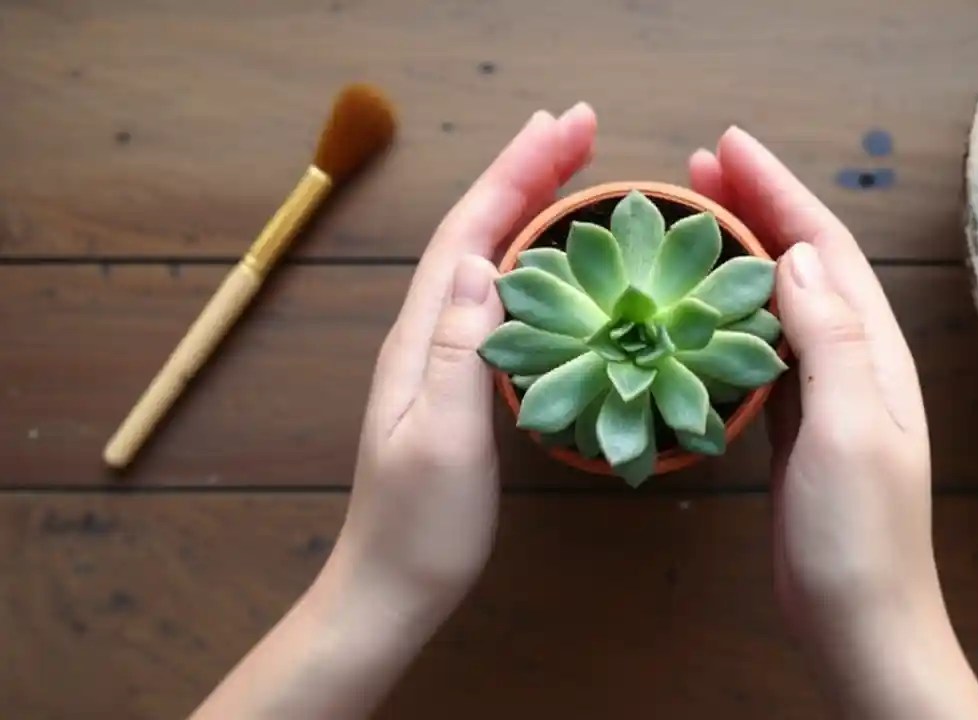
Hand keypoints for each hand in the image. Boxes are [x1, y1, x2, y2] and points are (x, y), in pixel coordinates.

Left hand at [330, 103, 597, 630]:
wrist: (388, 589)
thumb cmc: (420, 527)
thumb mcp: (443, 440)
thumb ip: (458, 350)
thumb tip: (477, 263)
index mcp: (419, 339)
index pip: (468, 234)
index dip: (514, 174)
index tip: (563, 128)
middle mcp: (422, 334)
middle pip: (473, 232)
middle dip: (523, 172)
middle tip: (579, 128)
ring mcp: (436, 357)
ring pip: (482, 259)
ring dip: (523, 206)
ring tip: (569, 170)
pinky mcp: (454, 381)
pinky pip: (493, 298)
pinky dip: (525, 260)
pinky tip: (551, 261)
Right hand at [688, 129, 977, 717]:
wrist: (860, 622)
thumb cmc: (861, 536)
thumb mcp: (852, 430)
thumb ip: (833, 341)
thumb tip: (797, 256)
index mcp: (875, 353)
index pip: (827, 249)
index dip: (779, 191)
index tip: (727, 147)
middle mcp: (855, 363)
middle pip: (804, 264)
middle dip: (757, 206)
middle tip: (696, 170)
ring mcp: (826, 396)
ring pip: (778, 303)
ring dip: (738, 254)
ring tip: (690, 221)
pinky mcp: (795, 430)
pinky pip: (760, 351)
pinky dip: (728, 316)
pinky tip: (696, 311)